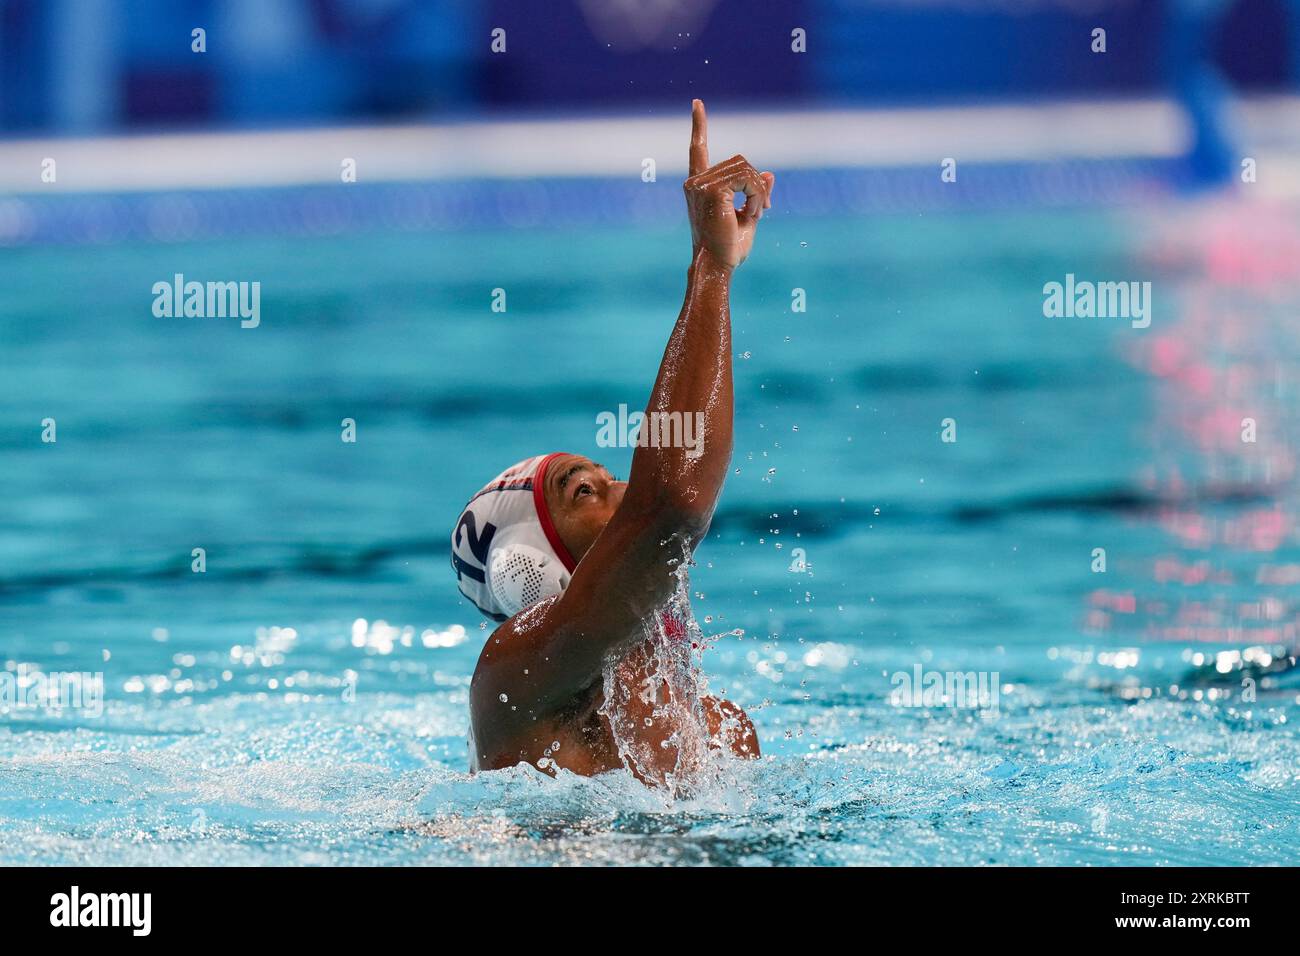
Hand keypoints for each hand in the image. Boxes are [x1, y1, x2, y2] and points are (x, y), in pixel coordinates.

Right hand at [683, 99, 774, 270]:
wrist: (717, 265)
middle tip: (763, 209)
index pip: (698, 150)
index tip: (697, 103)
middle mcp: (695, 182)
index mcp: (699, 187)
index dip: (699, 126)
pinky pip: (747, 180)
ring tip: (755, 213)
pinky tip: (753, 213)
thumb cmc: (728, 249)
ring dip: (758, 192)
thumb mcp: (747, 217)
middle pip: (739, 162)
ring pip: (745, 170)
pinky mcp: (712, 190)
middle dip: (757, 184)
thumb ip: (756, 194)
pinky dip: (757, 196)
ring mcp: (701, 185)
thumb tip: (770, 173)